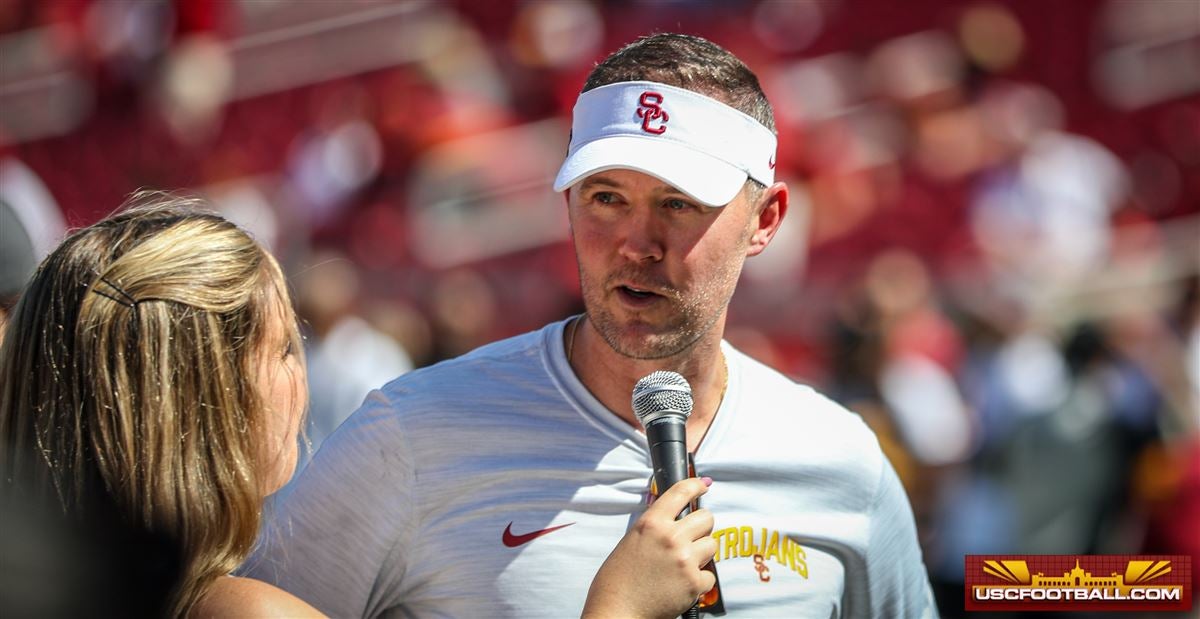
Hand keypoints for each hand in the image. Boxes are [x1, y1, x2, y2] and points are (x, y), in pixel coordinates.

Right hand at [581, 477, 715, 618]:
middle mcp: (671, 537)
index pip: (681, 492)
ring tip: (683, 564)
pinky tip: (682, 584)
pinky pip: (710, 574)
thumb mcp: (632, 540)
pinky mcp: (694, 583)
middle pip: (707, 518)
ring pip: (712, 544)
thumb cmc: (618, 579)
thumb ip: (655, 527)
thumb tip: (675, 519)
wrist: (617, 610)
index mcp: (652, 523)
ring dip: (702, 553)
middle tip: (692, 537)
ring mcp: (685, 560)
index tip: (703, 485)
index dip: (696, 485)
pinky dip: (700, 580)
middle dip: (702, 527)